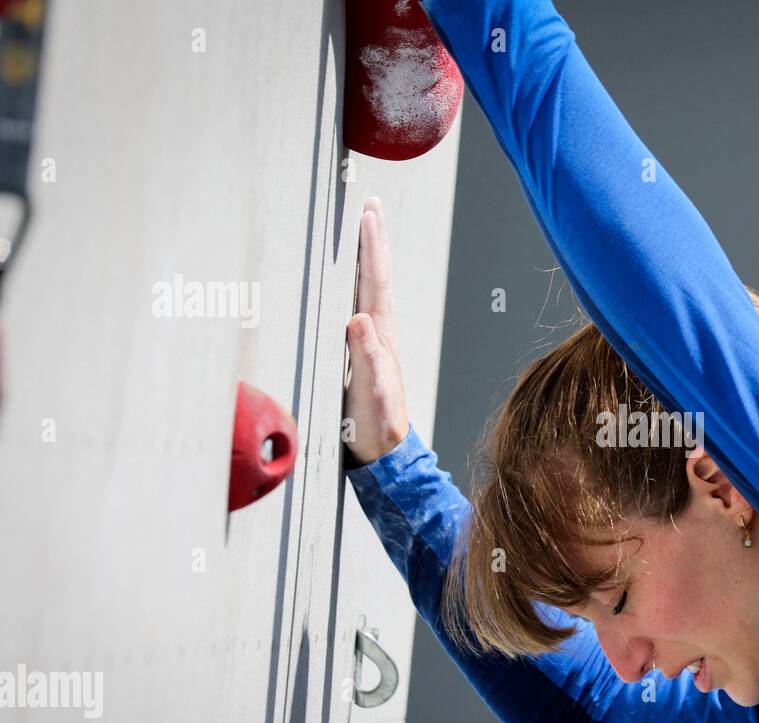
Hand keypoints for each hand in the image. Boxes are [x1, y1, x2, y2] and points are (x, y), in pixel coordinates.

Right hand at [344, 196, 409, 465]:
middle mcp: (379, 335)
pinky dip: (357, 286)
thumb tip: (359, 321)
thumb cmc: (376, 429)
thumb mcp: (370, 395)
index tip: (370, 214)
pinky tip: (352, 283)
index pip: (375, 283)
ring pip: (369, 290)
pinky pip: (359, 307)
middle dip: (373, 242)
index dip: (372, 248)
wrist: (383, 455)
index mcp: (380, 338)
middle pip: (375, 278)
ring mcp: (373, 344)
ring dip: (367, 260)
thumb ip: (367, 360)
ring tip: (364, 232)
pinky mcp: (363, 354)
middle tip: (370, 207)